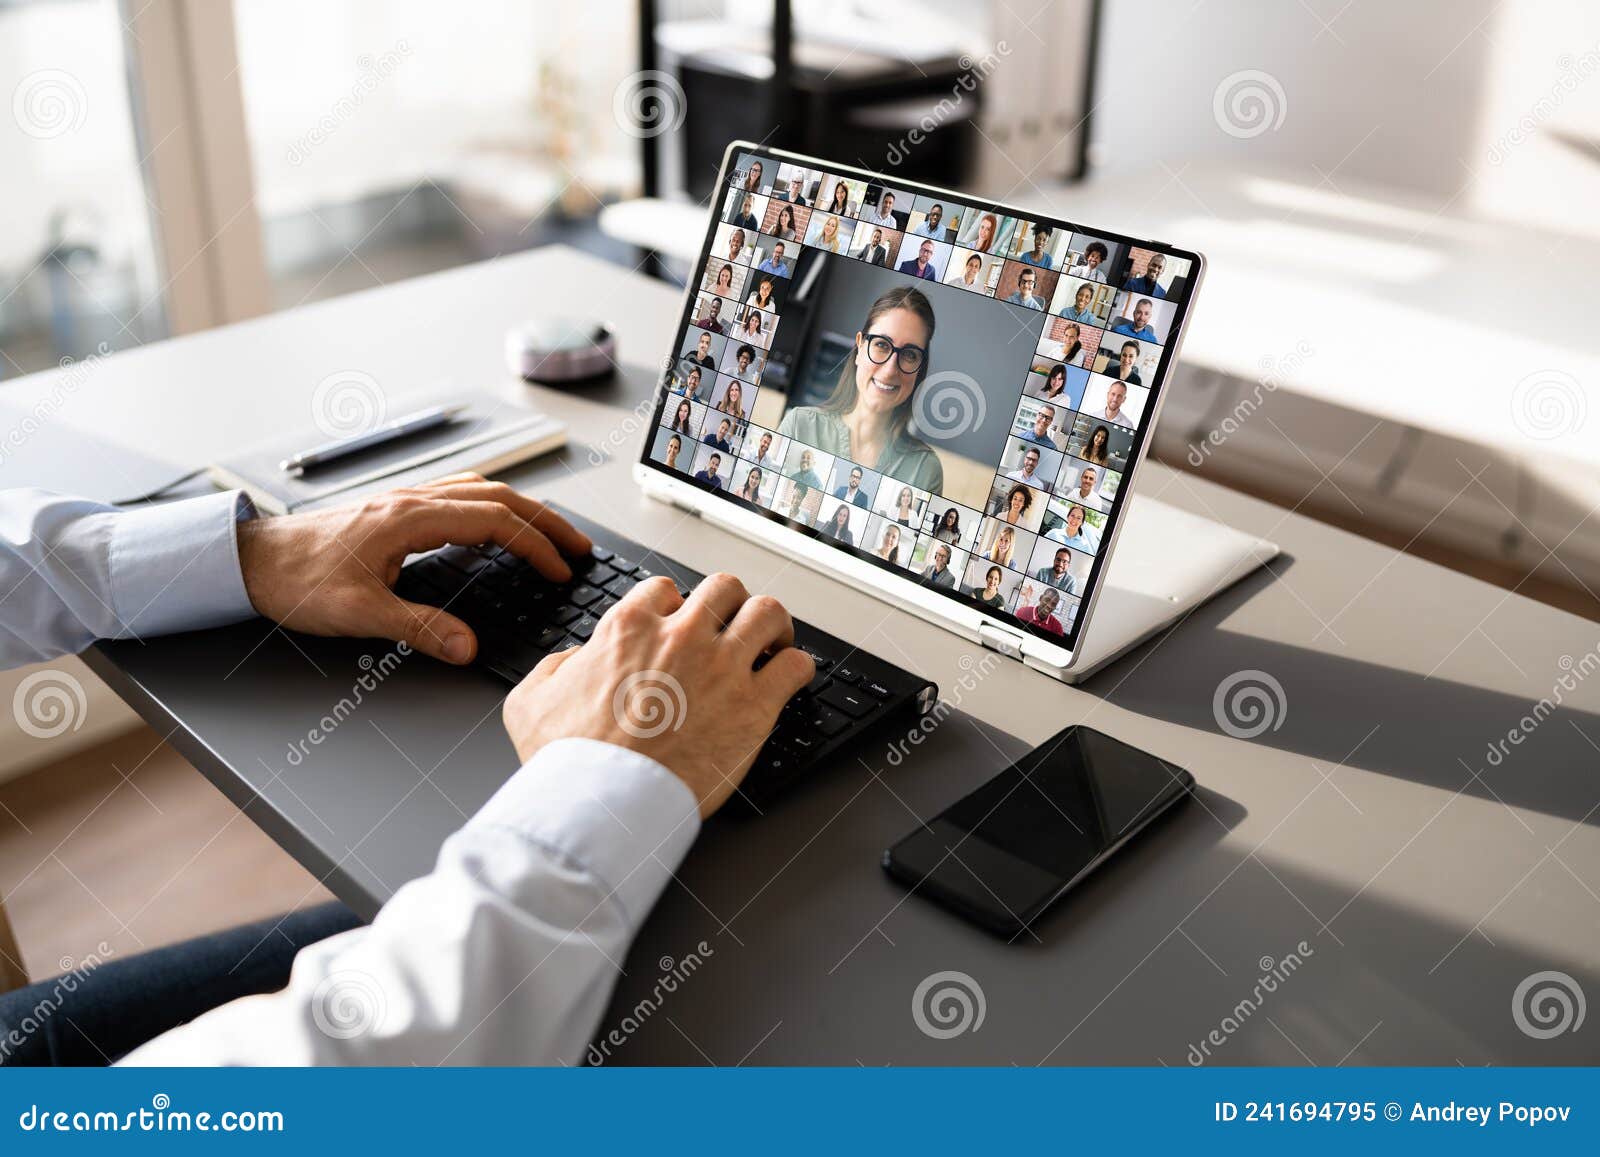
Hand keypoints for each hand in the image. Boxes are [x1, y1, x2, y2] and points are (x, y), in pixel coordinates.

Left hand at [235, 474, 590, 663]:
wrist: (247, 561)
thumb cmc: (294, 582)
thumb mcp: (359, 614)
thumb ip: (419, 629)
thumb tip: (468, 647)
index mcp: (409, 519)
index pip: (495, 521)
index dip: (535, 545)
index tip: (561, 570)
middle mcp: (411, 500)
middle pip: (499, 497)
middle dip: (546, 521)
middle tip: (579, 547)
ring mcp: (403, 500)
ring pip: (481, 491)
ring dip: (522, 510)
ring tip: (550, 534)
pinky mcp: (394, 510)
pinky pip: (459, 497)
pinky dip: (492, 508)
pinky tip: (495, 527)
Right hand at [502, 574, 814, 816]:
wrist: (602, 804)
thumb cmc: (568, 761)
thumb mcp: (530, 703)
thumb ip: (554, 669)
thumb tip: (573, 661)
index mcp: (630, 628)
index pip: (666, 589)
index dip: (674, 607)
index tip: (679, 625)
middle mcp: (681, 636)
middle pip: (725, 588)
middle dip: (730, 605)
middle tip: (733, 626)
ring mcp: (723, 667)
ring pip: (767, 614)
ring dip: (772, 626)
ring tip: (772, 643)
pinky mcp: (755, 705)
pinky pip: (796, 666)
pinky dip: (797, 668)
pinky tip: (789, 679)